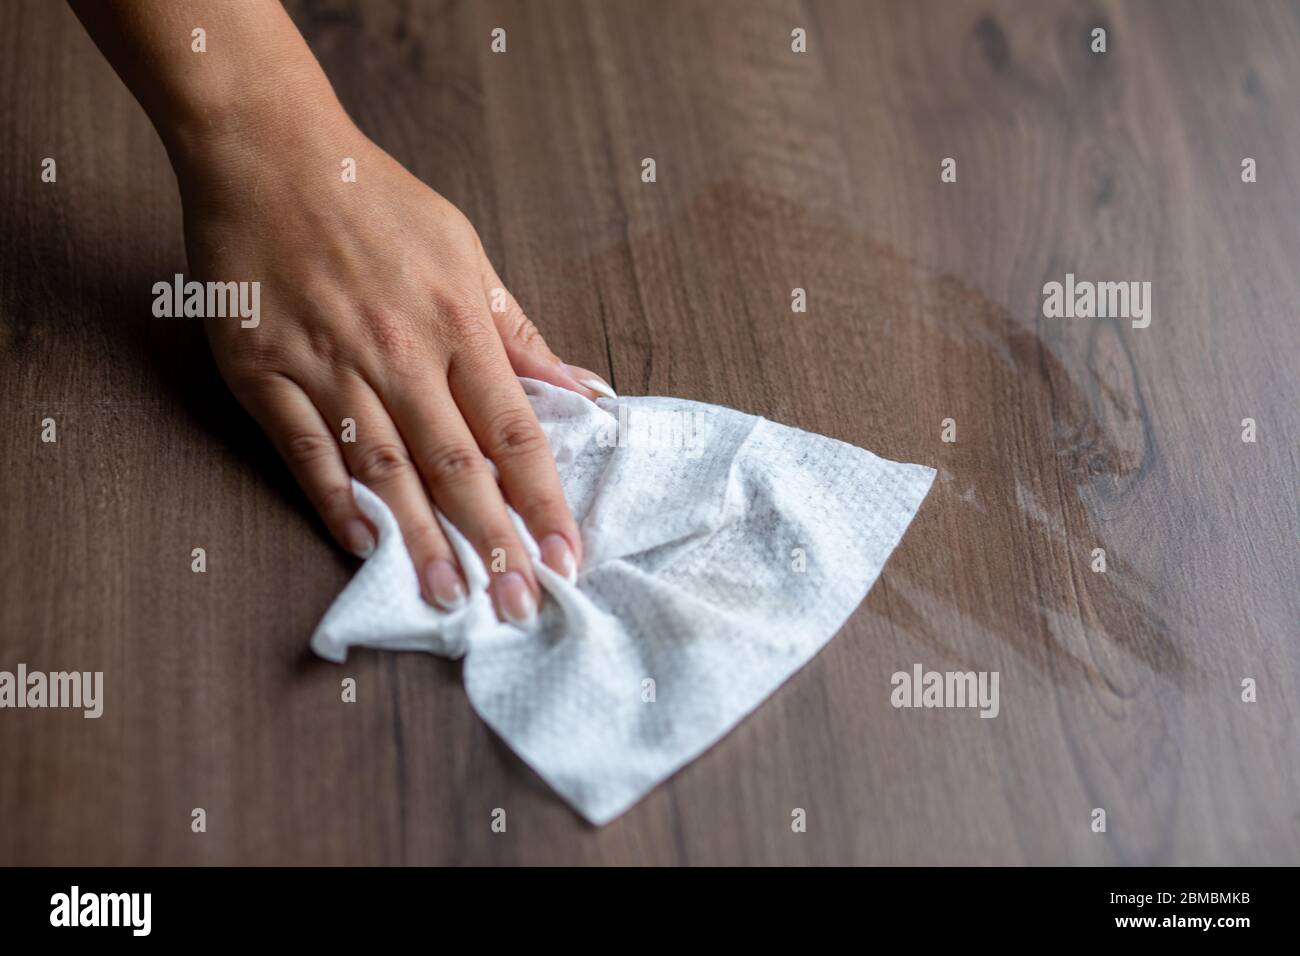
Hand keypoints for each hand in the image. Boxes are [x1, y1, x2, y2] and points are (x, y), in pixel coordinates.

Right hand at [180, 109, 613, 623]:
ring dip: (421, 541)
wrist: (266, 153)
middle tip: (521, 607)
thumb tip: (583, 391)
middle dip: (494, 543)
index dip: (545, 502)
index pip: (516, 433)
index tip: (569, 557)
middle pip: (459, 466)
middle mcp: (400, 352)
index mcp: (458, 322)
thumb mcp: (465, 251)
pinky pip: (307, 451)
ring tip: (452, 601)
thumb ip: (520, 333)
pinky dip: (335, 503)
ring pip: (386, 471)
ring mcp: (328, 365)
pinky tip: (364, 548)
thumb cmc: (376, 202)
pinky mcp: (263, 371)